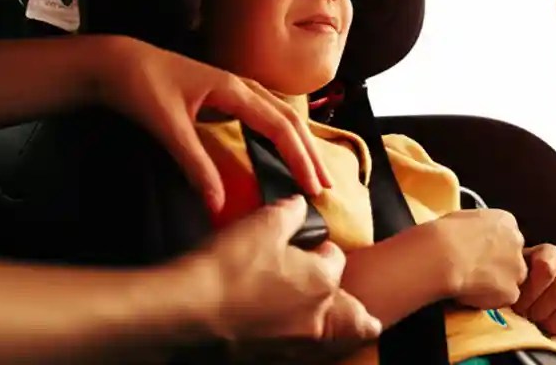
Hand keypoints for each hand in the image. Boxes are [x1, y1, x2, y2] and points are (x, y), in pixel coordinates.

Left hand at [90, 35, 331, 210]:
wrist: (118, 61)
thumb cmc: (142, 86)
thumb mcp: (167, 126)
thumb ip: (194, 163)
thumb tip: (217, 203)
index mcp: (234, 90)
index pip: (280, 127)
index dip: (300, 158)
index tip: (313, 186)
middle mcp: (241, 86)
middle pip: (289, 119)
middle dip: (310, 153)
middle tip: (325, 185)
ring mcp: (235, 88)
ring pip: (280, 114)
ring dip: (299, 142)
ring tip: (312, 169)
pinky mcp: (225, 94)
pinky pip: (266, 113)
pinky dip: (282, 133)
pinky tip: (282, 148)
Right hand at [195, 196, 380, 343]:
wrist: (190, 310)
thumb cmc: (230, 265)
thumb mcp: (263, 224)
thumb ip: (290, 212)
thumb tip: (300, 205)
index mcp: (322, 281)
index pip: (336, 259)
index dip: (324, 249)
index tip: (312, 247)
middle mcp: (317, 317)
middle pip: (355, 318)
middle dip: (358, 312)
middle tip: (365, 315)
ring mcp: (296, 344)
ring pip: (333, 343)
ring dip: (336, 333)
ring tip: (337, 329)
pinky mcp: (273, 359)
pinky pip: (305, 354)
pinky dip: (307, 346)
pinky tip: (294, 337)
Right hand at [432, 209, 526, 309]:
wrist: (445, 254)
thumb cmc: (446, 234)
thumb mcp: (464, 218)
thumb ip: (477, 229)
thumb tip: (470, 238)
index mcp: (506, 221)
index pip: (507, 237)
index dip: (493, 248)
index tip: (480, 254)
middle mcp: (517, 242)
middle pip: (513, 258)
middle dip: (499, 266)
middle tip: (476, 272)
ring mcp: (517, 268)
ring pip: (510, 280)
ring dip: (496, 284)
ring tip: (470, 285)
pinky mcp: (511, 292)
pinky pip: (503, 299)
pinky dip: (489, 299)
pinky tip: (471, 294)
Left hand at [514, 244, 555, 343]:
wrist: (524, 298)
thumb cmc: (513, 287)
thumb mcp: (509, 281)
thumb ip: (513, 286)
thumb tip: (514, 302)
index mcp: (549, 254)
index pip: (546, 268)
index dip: (531, 290)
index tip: (517, 302)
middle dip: (539, 309)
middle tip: (526, 316)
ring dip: (553, 323)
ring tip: (538, 324)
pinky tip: (552, 333)